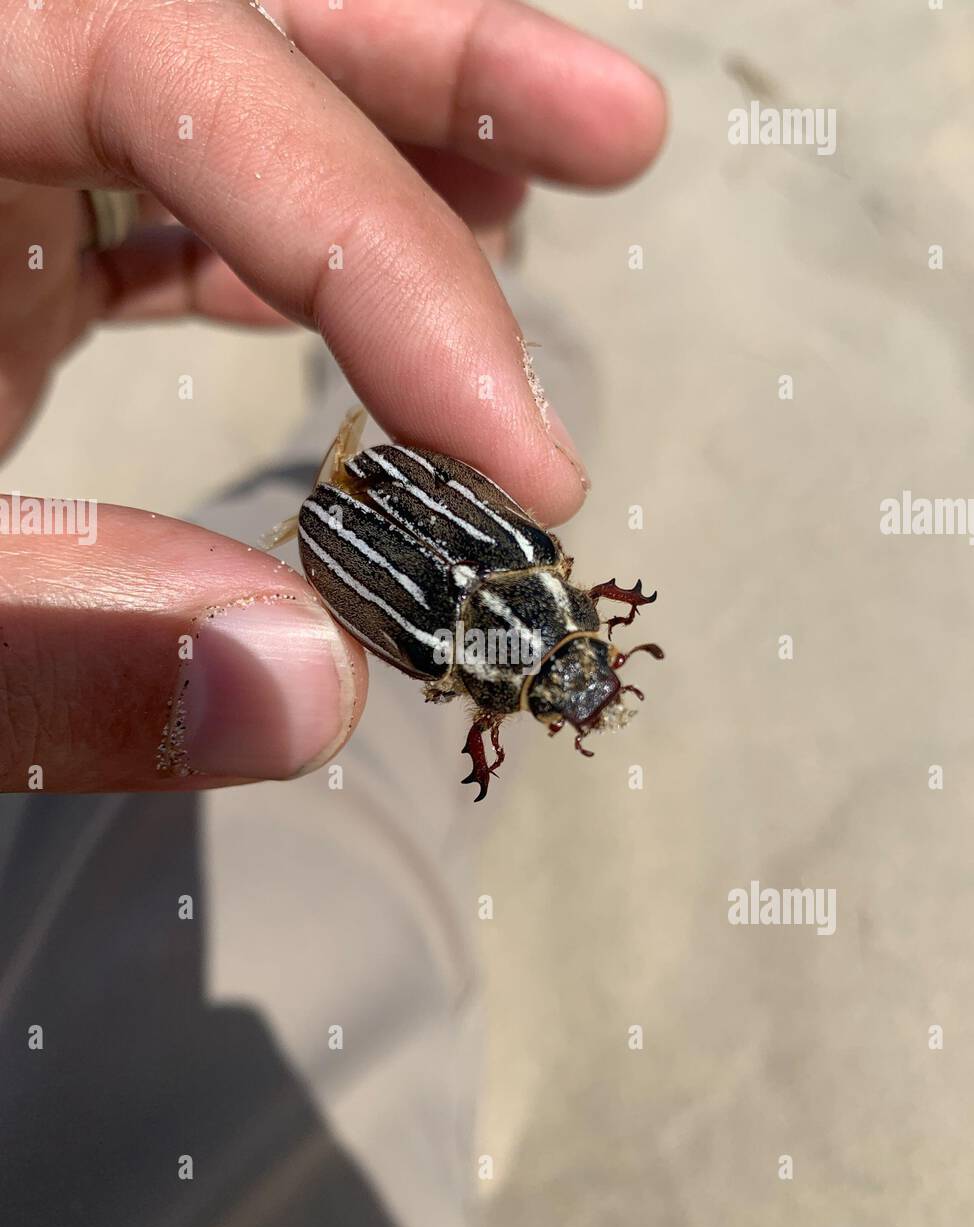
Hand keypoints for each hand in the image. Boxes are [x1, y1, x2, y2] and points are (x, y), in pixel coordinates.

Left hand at [0, 0, 664, 792]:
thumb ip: (66, 652)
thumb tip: (315, 687)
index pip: (169, 71)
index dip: (376, 247)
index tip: (515, 453)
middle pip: (215, 23)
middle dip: (424, 74)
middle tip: (611, 132)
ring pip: (213, 95)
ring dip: (385, 144)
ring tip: (535, 196)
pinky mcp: (7, 256)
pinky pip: (166, 212)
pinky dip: (290, 262)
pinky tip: (381, 334)